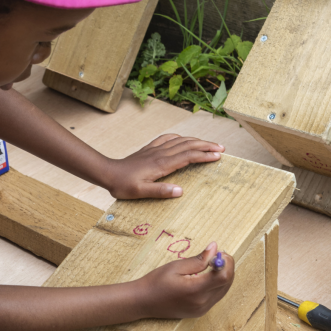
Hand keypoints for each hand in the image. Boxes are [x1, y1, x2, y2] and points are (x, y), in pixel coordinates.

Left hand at [101, 134, 224, 199]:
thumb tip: (180, 191)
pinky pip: (168, 138)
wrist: (108, 173)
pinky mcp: (150, 149)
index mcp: (162, 164)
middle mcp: (161, 153)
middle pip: (188, 145)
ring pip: (180, 140)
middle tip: (221, 148)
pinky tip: (183, 139)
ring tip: (209, 144)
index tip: (218, 156)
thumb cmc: (123, 185)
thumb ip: (160, 191)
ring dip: (196, 141)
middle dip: (206, 145)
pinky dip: (180, 137)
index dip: (204, 155)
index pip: (188, 156)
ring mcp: (155, 149)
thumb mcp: (141, 192)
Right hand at [133, 242, 233, 317]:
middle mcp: (202, 302)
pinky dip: (217, 285)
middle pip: (227, 283)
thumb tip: (215, 248)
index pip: (224, 276)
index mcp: (195, 290)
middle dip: (227, 267)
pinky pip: (216, 297)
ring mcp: (202, 309)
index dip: (227, 262)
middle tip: (216, 256)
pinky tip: (205, 278)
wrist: (143, 301)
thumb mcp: (176, 266)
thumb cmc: (156, 281)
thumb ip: (198, 259)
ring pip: (224, 290)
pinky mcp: (200, 312)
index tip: (220, 252)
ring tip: (210, 266)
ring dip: (223, 276)